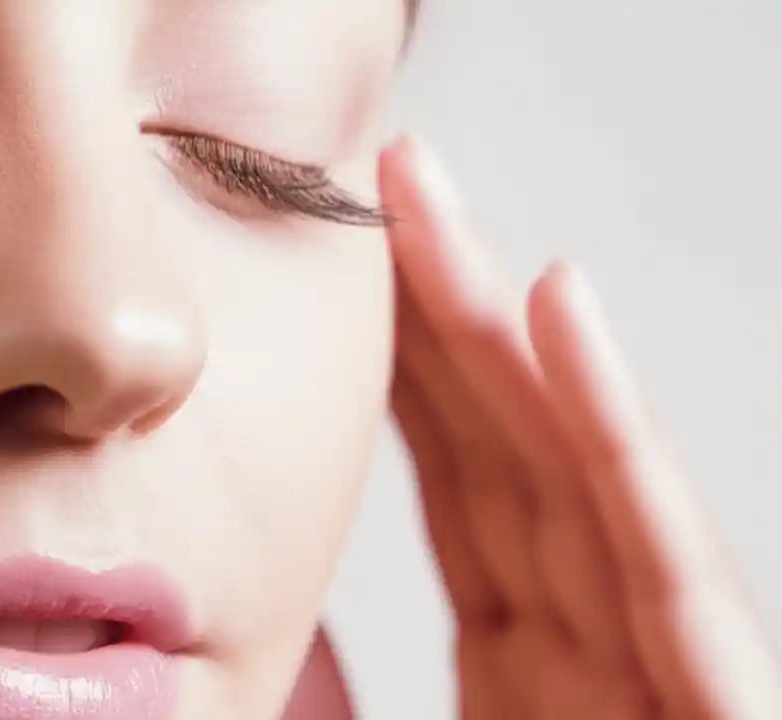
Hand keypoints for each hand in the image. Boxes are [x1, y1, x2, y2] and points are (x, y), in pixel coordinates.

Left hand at [379, 135, 781, 718]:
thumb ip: (352, 701)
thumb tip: (267, 639)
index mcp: (531, 664)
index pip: (464, 485)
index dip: (412, 373)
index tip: (347, 274)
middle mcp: (595, 643)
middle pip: (512, 450)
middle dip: (448, 308)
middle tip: (385, 184)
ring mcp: (660, 666)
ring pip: (576, 468)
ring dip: (507, 324)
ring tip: (438, 209)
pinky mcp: (719, 701)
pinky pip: (661, 554)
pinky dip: (615, 431)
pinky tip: (561, 316)